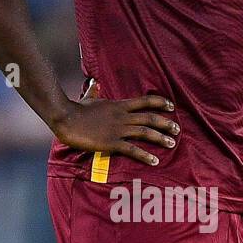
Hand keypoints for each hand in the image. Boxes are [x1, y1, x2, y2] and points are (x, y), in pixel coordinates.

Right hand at [52, 82, 178, 165]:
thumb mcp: (88, 98)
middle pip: (149, 118)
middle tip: (177, 129)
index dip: (159, 103)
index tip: (171, 106)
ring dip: (160, 138)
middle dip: (165, 123)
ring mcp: (118, 129)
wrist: (66, 118)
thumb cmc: (76, 109)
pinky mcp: (111, 143)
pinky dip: (145, 155)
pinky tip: (154, 161)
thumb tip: (95, 82)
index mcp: (119, 105)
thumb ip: (95, 91)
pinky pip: (132, 149)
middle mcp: (122, 116)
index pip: (144, 101)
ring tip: (172, 144)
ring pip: (145, 132)